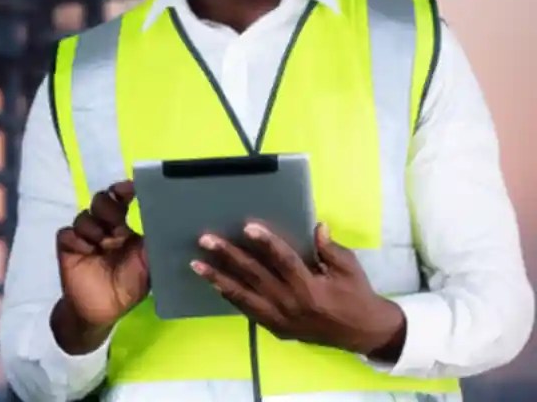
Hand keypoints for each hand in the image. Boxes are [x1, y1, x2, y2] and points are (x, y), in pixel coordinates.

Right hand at [53, 180, 150, 348]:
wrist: (100, 313)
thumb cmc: (126, 288)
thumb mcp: (147, 267)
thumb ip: (153, 246)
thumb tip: (167, 226)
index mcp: (123, 229)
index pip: (121, 201)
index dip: (124, 190)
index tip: (131, 188)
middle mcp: (103, 228)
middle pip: (101, 202)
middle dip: (108, 206)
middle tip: (116, 221)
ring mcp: (84, 237)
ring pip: (84, 216)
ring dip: (94, 226)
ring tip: (102, 243)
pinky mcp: (67, 248)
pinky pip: (67, 233)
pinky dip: (77, 238)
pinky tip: (87, 250)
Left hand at [191, 221, 405, 358]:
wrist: (362, 334)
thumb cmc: (356, 296)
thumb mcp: (349, 269)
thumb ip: (330, 249)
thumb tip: (317, 227)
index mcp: (311, 287)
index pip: (283, 260)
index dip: (266, 242)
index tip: (247, 227)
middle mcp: (291, 303)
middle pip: (254, 276)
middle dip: (228, 256)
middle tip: (205, 240)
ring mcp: (280, 318)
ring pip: (243, 295)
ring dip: (218, 278)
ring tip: (196, 264)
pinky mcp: (275, 328)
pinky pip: (247, 310)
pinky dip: (230, 297)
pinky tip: (214, 284)